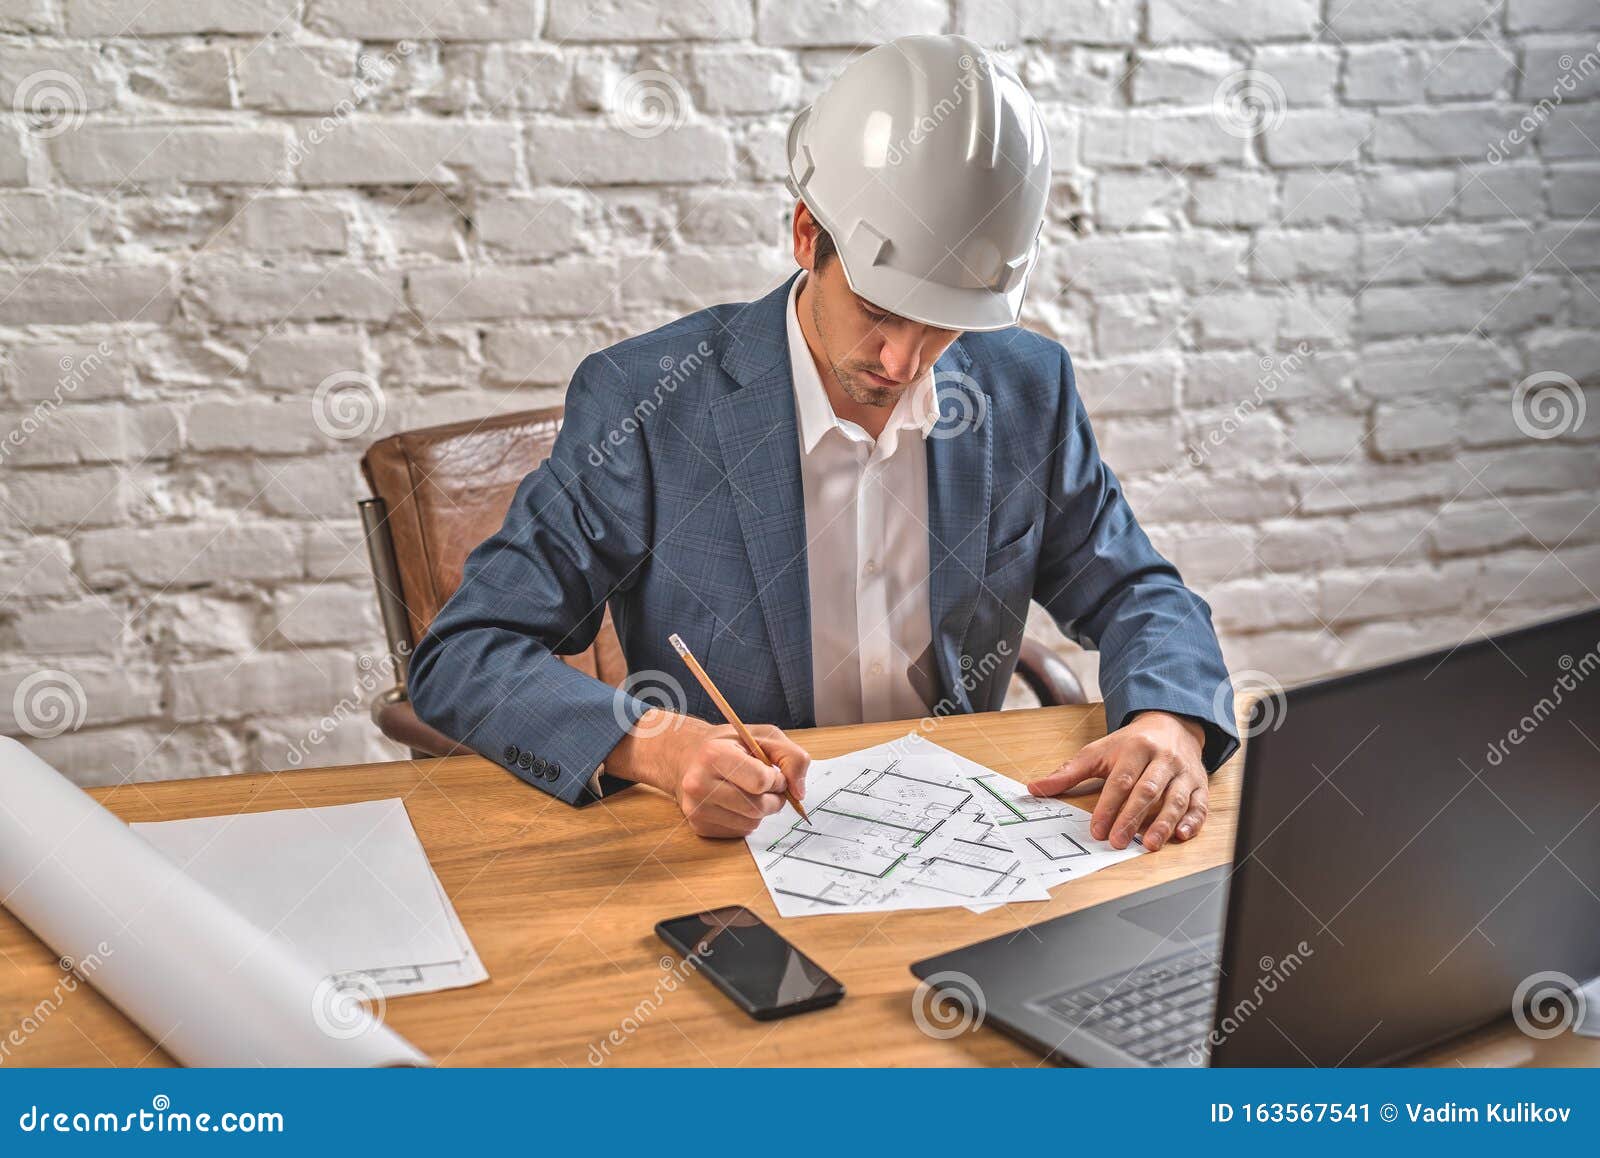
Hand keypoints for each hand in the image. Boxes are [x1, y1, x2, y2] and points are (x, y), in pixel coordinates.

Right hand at [606, 711, 808, 837]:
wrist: (687, 757)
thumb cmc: (729, 745)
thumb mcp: (763, 736)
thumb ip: (791, 757)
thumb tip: (799, 792)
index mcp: (714, 755)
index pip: (761, 781)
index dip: (777, 779)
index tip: (773, 772)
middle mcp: (699, 783)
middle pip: (757, 807)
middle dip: (773, 798)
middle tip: (769, 786)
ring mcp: (696, 808)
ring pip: (751, 823)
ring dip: (761, 810)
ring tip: (750, 792)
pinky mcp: (698, 826)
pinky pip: (740, 833)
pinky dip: (747, 820)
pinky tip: (736, 803)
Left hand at [1026, 711, 1206, 851]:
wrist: (1170, 724)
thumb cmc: (1130, 744)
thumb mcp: (1098, 752)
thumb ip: (1068, 772)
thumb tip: (1034, 789)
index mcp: (1135, 748)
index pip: (1121, 780)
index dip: (1109, 806)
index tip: (1097, 829)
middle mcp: (1162, 758)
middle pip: (1147, 790)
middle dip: (1132, 817)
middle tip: (1118, 842)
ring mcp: (1183, 772)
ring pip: (1176, 798)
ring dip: (1164, 822)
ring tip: (1150, 844)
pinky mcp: (1199, 783)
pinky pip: (1200, 803)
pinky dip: (1193, 820)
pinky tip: (1181, 835)